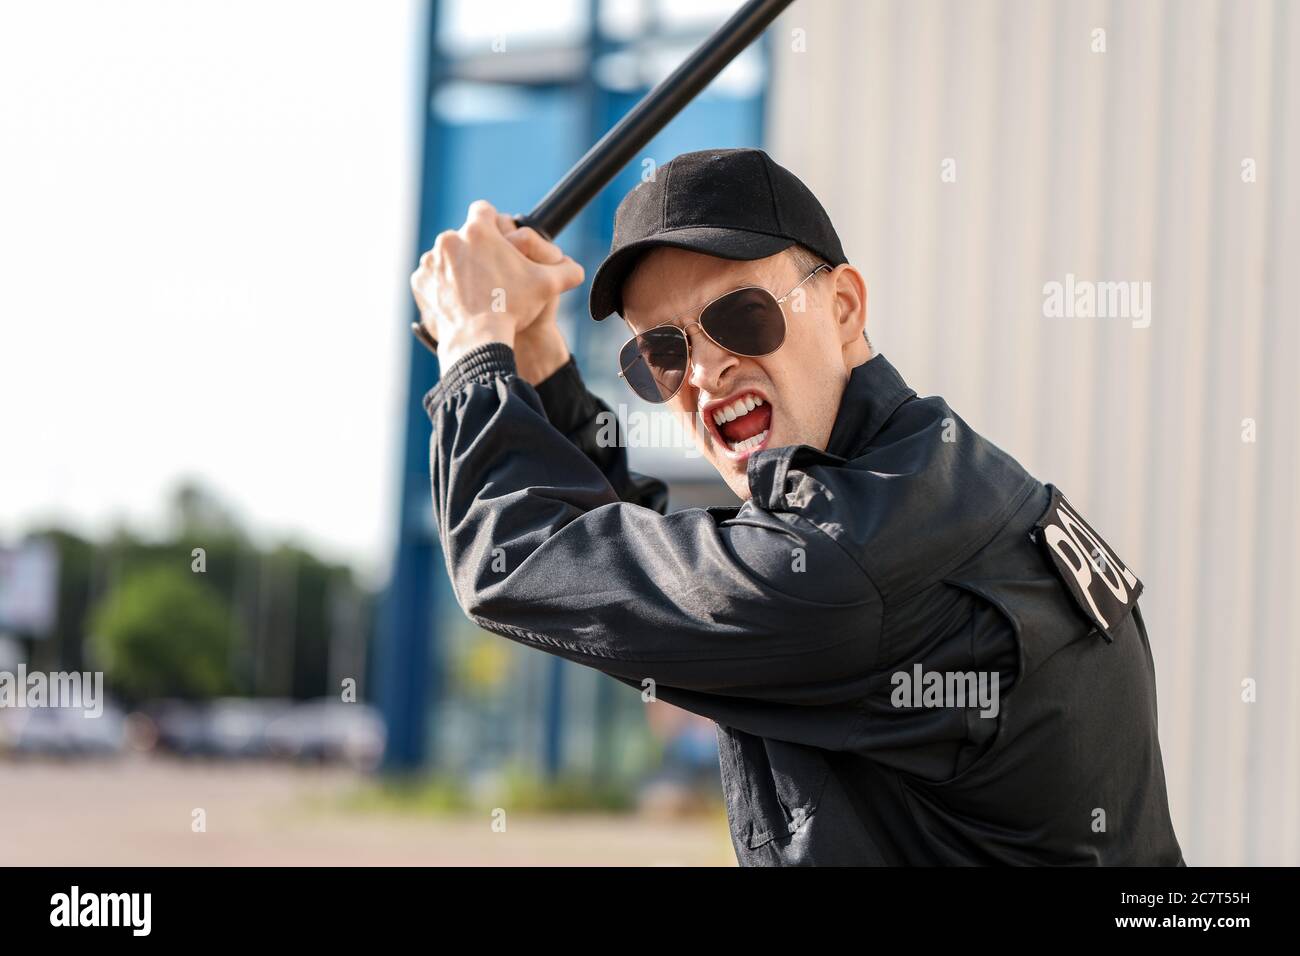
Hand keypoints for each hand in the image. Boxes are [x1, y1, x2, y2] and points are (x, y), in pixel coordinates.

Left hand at [410, 199, 583, 369]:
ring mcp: (431, 261)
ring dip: (458, 267)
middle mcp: (449, 239)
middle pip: (464, 235)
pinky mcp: (419, 282)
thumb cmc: (513, 308)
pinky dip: (443, 286)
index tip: (499, 243)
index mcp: (478, 230)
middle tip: (491, 274)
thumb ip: (566, 271)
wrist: (477, 341)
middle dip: (475, 250)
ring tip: (475, 290)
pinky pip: (432, 278)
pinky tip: (459, 301)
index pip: (484, 211)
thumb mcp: (547, 287)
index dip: (494, 225)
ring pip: (447, 256)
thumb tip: (578, 270)